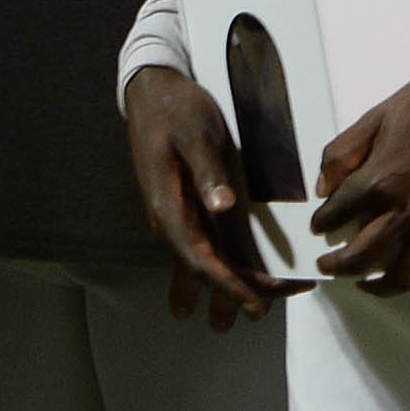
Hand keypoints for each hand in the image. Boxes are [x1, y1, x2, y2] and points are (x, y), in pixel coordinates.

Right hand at [121, 63, 286, 326]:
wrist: (152, 92)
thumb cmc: (176, 110)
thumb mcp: (195, 134)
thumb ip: (207, 171)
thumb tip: (221, 206)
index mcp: (169, 205)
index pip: (200, 258)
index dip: (228, 284)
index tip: (254, 304)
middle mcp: (169, 217)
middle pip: (200, 267)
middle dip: (229, 293)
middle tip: (257, 317)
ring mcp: (175, 212)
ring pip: (198, 260)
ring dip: (217, 287)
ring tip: (228, 318)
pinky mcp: (183, 203)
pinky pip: (200, 243)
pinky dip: (216, 264)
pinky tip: (221, 277)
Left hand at [309, 59, 409, 294]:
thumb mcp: (375, 117)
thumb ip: (342, 153)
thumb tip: (324, 188)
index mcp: (379, 180)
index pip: (336, 215)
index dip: (322, 224)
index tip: (319, 227)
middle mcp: (408, 209)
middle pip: (362, 256)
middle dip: (338, 266)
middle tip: (328, 266)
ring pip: (406, 274)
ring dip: (380, 285)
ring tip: (367, 283)